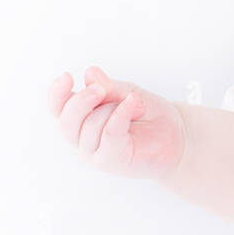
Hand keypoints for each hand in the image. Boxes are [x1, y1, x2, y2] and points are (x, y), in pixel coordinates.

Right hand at [46, 66, 187, 179]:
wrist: (176, 134)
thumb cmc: (148, 114)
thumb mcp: (128, 92)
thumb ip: (109, 87)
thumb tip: (90, 73)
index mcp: (82, 118)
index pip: (59, 108)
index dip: (57, 94)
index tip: (67, 77)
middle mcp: (83, 137)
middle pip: (67, 120)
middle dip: (82, 100)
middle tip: (101, 89)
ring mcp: (95, 152)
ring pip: (90, 125)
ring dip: (114, 108)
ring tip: (136, 104)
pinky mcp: (111, 161)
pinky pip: (109, 134)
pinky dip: (120, 116)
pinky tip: (134, 106)